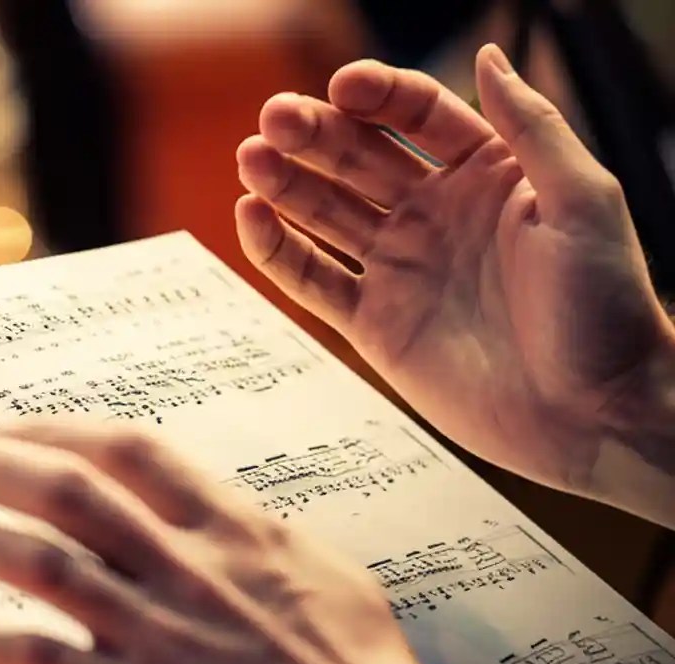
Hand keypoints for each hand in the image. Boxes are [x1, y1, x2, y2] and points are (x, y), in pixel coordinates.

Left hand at [0, 425, 560, 663]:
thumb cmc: (355, 662)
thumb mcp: (320, 567)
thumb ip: (250, 527)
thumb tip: (206, 501)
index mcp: (230, 524)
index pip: (126, 449)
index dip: (53, 427)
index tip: (3, 427)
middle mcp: (183, 565)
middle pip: (61, 489)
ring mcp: (154, 632)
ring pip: (37, 561)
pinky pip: (39, 659)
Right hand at [235, 44, 674, 517]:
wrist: (592, 415)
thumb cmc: (605, 308)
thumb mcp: (583, 201)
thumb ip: (530, 127)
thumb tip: (484, 56)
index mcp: (486, 174)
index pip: (417, 115)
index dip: (376, 95)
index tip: (342, 88)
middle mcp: (435, 213)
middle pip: (357, 157)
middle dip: (313, 133)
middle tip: (274, 120)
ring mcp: (399, 266)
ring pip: (325, 211)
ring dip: (285, 182)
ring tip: (251, 158)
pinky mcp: (373, 322)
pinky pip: (312, 279)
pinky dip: (277, 250)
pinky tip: (251, 217)